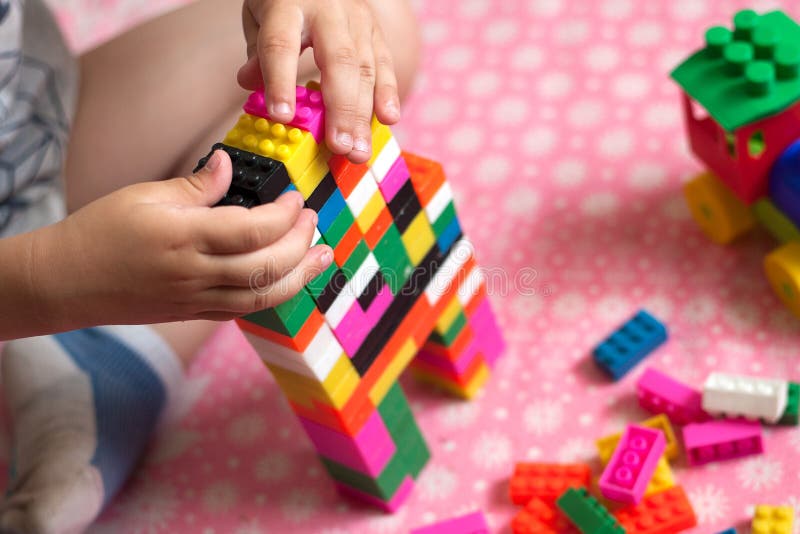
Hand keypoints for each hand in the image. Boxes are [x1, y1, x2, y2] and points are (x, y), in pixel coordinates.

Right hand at [32, 150, 332, 330]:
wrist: (66, 283)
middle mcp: (195, 273)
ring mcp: (196, 299)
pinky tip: (287, 279)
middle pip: (267, 266)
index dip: (285, 215)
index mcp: (184, 236)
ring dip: (300, 276)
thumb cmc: (100, 233)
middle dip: (300, 244)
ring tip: (322, 256)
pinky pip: (243, 310)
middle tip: (312, 221)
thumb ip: (195, 185)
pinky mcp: (193, 314)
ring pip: (262, 296)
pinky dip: (271, 295)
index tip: (295, 199)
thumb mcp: (144, 196)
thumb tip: (227, 164)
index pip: (253, 229)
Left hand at [237, 0, 399, 163]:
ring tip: (358, 150)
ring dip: (364, 114)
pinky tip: (389, 119)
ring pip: (365, 68)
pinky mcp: (375, 30)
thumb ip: (258, 53)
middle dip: (340, 109)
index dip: (281, 82)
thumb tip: (252, 86)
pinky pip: (384, 63)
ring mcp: (357, 19)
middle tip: (338, 146)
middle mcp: (328, 10)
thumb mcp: (259, 16)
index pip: (282, 46)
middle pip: (337, 61)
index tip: (282, 117)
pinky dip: (388, 93)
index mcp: (288, 5)